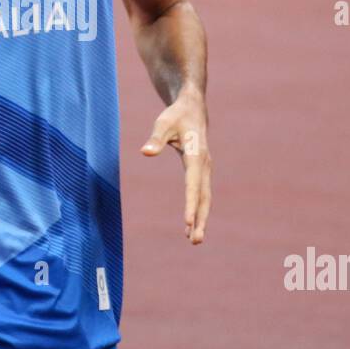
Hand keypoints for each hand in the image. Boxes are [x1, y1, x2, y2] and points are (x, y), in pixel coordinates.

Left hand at [140, 91, 210, 243]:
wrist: (192, 108)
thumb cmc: (176, 116)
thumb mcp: (163, 124)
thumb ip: (155, 139)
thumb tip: (145, 153)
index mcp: (196, 155)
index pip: (193, 185)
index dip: (190, 204)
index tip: (187, 222)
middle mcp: (204, 165)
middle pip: (203, 196)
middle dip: (200, 219)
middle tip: (195, 240)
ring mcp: (204, 169)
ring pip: (205, 197)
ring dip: (201, 218)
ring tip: (194, 239)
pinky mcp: (201, 171)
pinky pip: (201, 193)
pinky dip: (198, 209)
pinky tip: (191, 223)